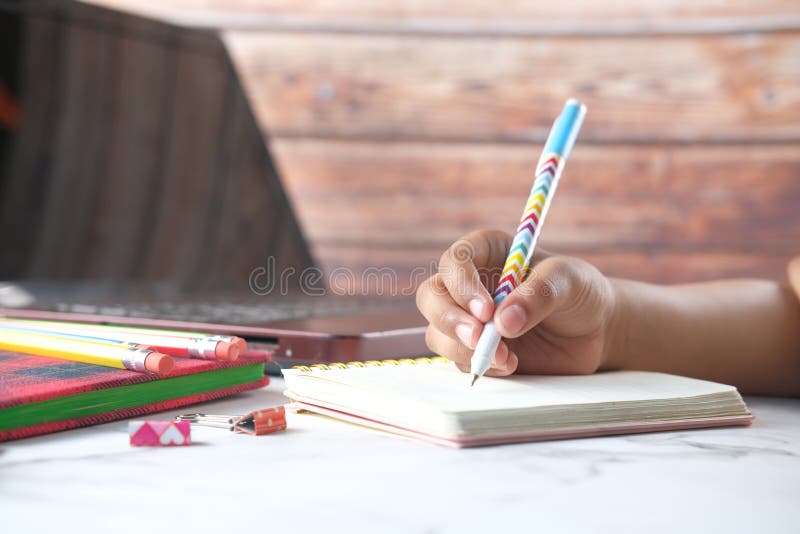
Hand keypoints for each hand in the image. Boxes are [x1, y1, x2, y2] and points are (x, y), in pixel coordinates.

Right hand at [416, 229, 617, 375]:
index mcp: (488, 252)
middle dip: (448, 319)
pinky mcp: (475, 348)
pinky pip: (459, 359)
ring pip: (438, 332)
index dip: (461, 283)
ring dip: (464, 348)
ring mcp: (468, 318)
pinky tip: (510, 364)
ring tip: (506, 357)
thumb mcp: (570, 281)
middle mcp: (470, 284)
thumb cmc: (580, 292)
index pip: (455, 260)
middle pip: (430, 296)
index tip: (486, 309)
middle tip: (478, 337)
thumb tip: (503, 322)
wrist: (594, 331)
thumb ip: (539, 294)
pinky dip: (480, 365)